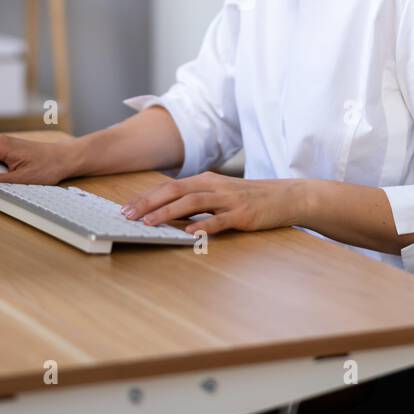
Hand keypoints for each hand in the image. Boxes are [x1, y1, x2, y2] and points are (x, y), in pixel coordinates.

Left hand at [121, 173, 302, 234]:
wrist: (287, 196)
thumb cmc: (251, 199)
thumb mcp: (221, 195)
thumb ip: (197, 201)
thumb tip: (168, 213)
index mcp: (206, 180)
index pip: (169, 186)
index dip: (146, 197)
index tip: (126, 208)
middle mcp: (214, 186)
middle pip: (175, 190)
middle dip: (148, 203)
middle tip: (127, 215)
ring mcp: (228, 199)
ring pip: (192, 202)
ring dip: (167, 213)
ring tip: (149, 223)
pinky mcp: (242, 214)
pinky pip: (219, 220)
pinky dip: (203, 226)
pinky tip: (190, 233)